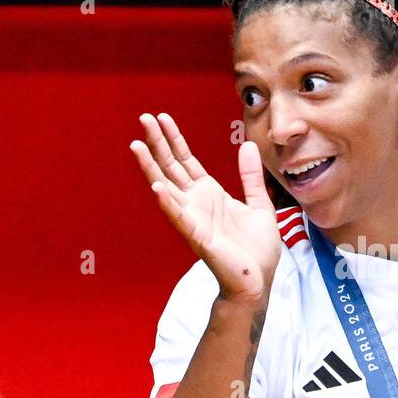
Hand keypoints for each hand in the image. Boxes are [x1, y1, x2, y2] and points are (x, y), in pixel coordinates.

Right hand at [131, 113, 280, 304]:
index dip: (174, 139)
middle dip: (158, 143)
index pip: (186, 160)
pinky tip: (156, 188)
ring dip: (151, 168)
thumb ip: (251, 176)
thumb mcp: (261, 204)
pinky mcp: (197, 236)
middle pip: (171, 167)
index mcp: (210, 193)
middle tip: (143, 118)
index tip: (162, 117)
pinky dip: (168, 203)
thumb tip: (248, 145)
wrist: (258, 280)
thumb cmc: (257, 249)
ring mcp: (193, 219)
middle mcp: (196, 203)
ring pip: (167, 188)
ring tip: (137, 146)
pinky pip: (179, 217)